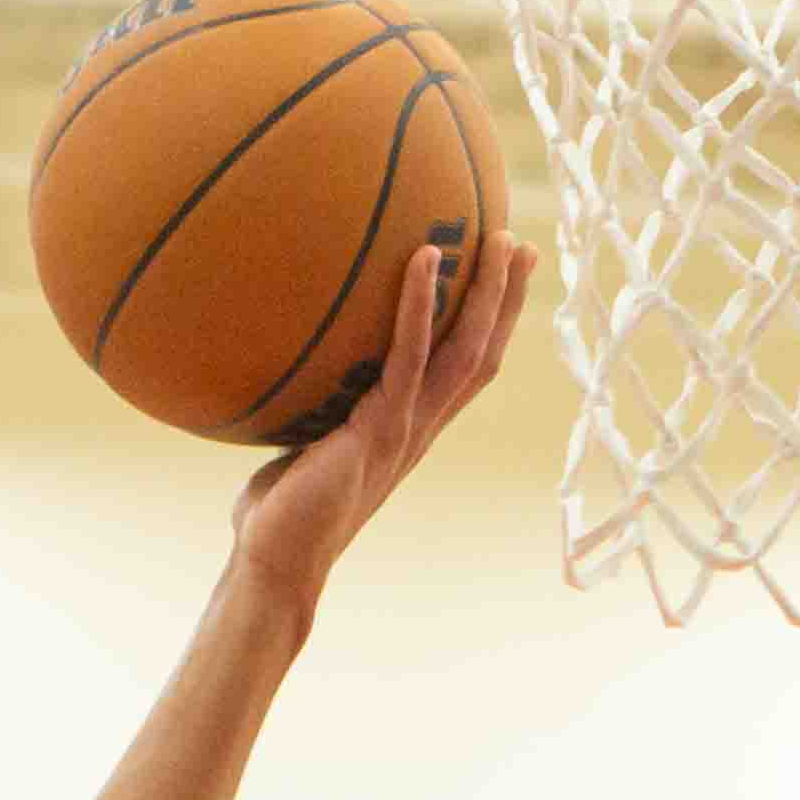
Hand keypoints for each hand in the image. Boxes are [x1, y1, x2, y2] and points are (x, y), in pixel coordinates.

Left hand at [226, 232, 536, 609]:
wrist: (278, 562)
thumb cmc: (281, 510)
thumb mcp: (304, 443)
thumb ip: (314, 406)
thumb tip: (283, 360)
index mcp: (411, 430)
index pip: (464, 371)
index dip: (490, 326)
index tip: (502, 277)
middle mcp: (420, 427)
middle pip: (483, 354)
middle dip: (507, 300)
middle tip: (520, 243)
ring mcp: (405, 429)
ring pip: (465, 351)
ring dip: (488, 293)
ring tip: (496, 237)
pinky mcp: (380, 428)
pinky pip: (408, 355)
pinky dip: (418, 304)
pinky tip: (423, 256)